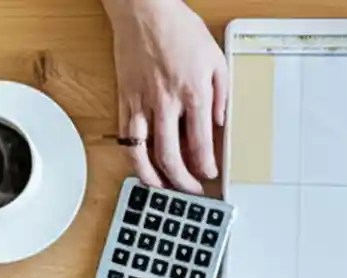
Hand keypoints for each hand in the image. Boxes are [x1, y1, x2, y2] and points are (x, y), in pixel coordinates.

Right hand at [103, 0, 226, 191]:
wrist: (145, 10)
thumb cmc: (180, 29)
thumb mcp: (216, 59)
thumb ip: (222, 95)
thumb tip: (220, 123)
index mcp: (194, 95)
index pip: (200, 145)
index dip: (205, 168)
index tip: (210, 175)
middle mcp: (166, 103)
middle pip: (171, 157)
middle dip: (181, 182)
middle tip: (189, 190)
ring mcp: (141, 103)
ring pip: (141, 153)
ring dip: (151, 177)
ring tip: (161, 188)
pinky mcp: (124, 99)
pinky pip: (125, 136)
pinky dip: (133, 156)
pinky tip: (141, 165)